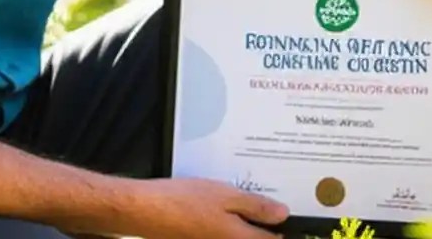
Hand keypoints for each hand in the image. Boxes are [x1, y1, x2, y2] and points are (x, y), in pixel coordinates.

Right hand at [126, 177, 289, 238]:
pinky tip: (216, 209)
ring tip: (237, 202)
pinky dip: (224, 225)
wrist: (146, 211)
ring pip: (236, 237)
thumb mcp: (225, 195)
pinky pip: (220, 236)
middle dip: (261, 226)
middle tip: (262, 205)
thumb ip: (256, 206)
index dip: (283, 227)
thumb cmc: (184, 201)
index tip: (285, 214)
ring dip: (241, 224)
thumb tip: (283, 214)